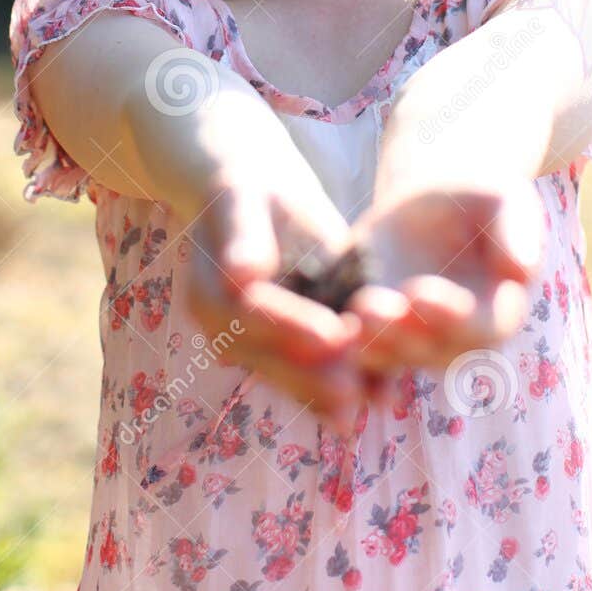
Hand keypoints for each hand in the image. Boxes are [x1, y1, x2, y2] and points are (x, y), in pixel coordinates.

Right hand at [185, 176, 365, 432]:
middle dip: (315, 376)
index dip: (290, 326)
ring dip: (332, 393)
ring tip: (375, 400)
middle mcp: (227, 333)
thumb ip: (243, 234)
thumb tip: (244, 274)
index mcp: (210, 294)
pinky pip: (311, 375)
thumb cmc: (251, 190)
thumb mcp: (243, 196)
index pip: (249, 315)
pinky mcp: (287, 350)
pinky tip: (382, 395)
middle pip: (271, 358)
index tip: (332, 336)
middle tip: (358, 390)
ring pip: (292, 377)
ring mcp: (256, 348)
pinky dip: (344, 388)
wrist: (258, 201)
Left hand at [342, 176, 546, 375]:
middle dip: (397, 333)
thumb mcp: (506, 202)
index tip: (420, 294)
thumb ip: (518, 235)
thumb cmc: (480, 199)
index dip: (449, 317)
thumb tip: (522, 271)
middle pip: (427, 350)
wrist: (434, 200)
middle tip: (368, 309)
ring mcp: (409, 338)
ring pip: (389, 354)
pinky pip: (357, 345)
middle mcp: (452, 339)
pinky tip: (319, 324)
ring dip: (365, 342)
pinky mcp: (373, 327)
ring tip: (342, 315)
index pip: (477, 329)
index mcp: (495, 314)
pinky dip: (340, 343)